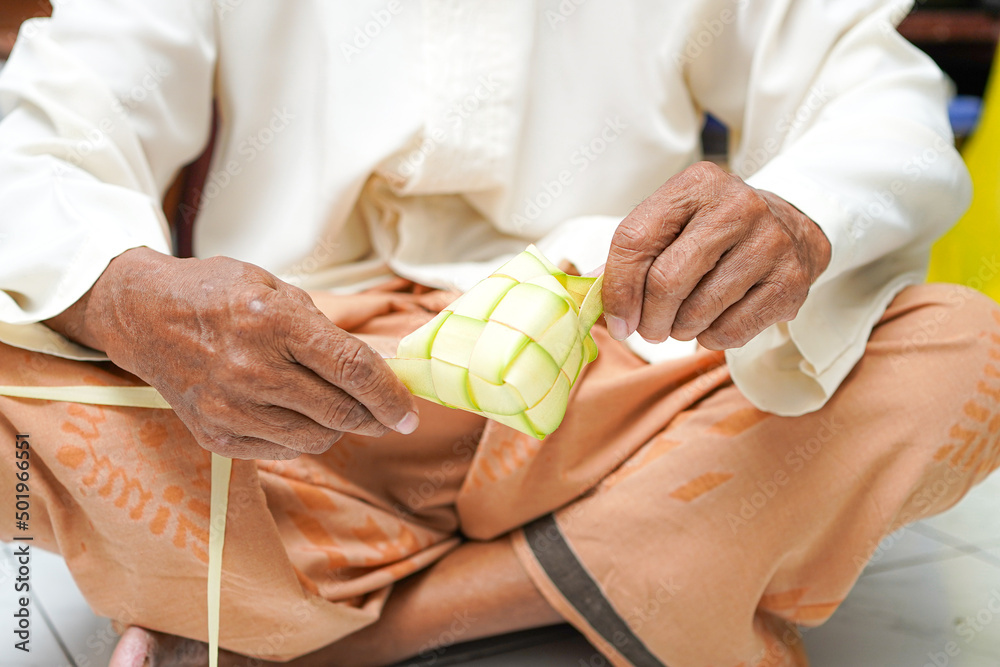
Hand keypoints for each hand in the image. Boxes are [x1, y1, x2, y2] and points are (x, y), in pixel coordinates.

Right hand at [45, 248, 418, 459]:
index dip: (390, 397)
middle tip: (386, 413)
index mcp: (273, 322)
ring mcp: (230, 407)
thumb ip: (326, 330)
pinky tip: (295, 412)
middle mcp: (252, 369)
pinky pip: (282, 450)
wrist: (144, 317)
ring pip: (316, 438)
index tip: (410, 415)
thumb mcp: (276, 289)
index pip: (352, 369)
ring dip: (338, 427)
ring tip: (335, 406)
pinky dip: (301, 436)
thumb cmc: (217, 295)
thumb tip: (378, 370)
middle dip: (374, 417)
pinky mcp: (215, 435)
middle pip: (340, 412)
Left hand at [602, 161, 830, 349]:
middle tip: (648, 329)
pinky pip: (730, 331)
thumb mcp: (672, 222)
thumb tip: (589, 293)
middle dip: (648, 319)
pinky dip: (710, 338)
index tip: (616, 319)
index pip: (635, 239)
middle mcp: (736, 206)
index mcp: (696, 184)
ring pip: (698, 311)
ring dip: (678, 330)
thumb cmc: (714, 229)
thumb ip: (631, 254)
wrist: (792, 225)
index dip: (617, 288)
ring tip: (682, 321)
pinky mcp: (790, 281)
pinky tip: (713, 321)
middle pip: (666, 281)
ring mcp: (770, 243)